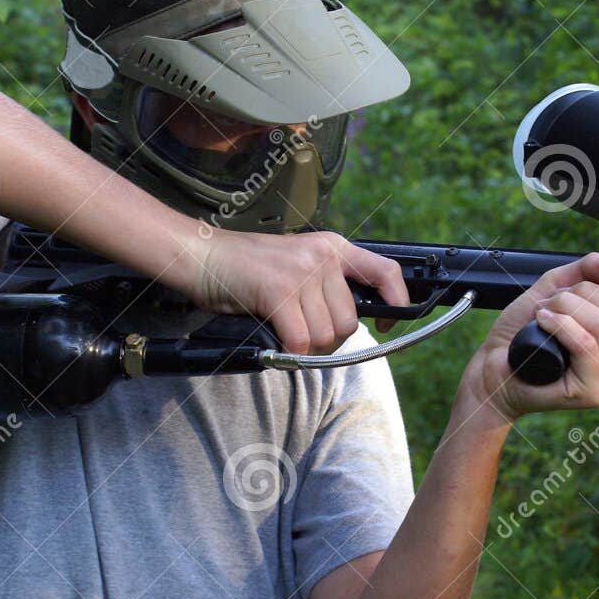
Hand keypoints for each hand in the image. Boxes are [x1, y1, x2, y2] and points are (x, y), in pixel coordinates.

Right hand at [186, 228, 409, 354]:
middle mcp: (324, 257)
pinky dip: (289, 351)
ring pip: (326, 335)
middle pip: (349, 321)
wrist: (202, 255)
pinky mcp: (280, 291)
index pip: (385, 270)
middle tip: (304, 336)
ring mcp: (303, 273)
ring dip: (307, 347)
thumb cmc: (246, 267)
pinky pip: (301, 340)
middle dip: (329, 340)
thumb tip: (349, 322)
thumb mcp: (296, 263)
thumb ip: (325, 284)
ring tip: (285, 333)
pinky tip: (276, 340)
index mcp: (333, 247)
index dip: (396, 299)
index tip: (390, 321)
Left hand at [457, 253, 598, 422]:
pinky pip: (586, 344)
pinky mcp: (592, 393)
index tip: (587, 288)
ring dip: (567, 308)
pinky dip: (560, 325)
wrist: (492, 368)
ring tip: (544, 316)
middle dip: (584, 294)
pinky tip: (542, 324)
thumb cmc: (523, 333)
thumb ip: (588, 271)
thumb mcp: (558, 288)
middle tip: (555, 304)